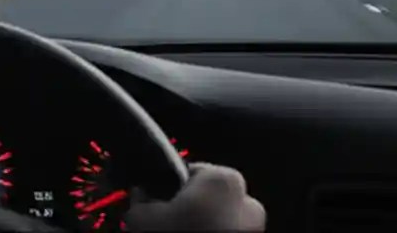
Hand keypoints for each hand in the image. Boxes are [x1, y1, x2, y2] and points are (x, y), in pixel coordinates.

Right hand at [125, 163, 265, 231]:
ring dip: (204, 229)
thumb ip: (139, 199)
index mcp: (223, 180)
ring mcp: (256, 230)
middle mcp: (248, 201)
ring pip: (221, 221)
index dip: (169, 189)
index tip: (157, 205)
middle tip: (167, 228)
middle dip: (190, 211)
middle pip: (208, 197)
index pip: (190, 171)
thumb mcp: (141, 219)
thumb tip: (141, 196)